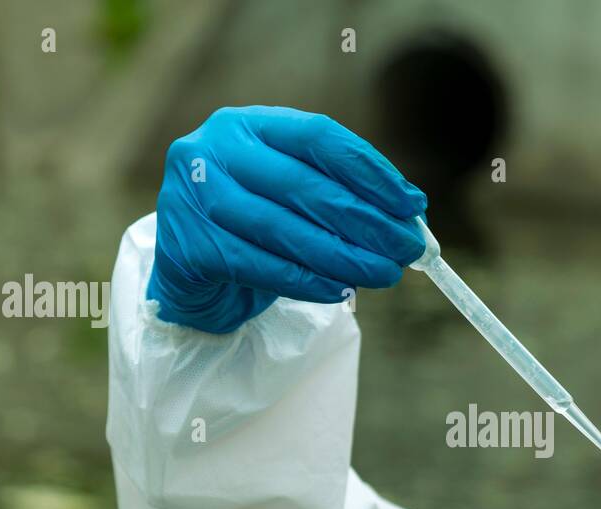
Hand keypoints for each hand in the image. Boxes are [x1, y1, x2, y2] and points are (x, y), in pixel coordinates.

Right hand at [148, 105, 427, 332]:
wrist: (188, 274)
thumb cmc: (251, 228)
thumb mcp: (290, 195)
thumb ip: (338, 192)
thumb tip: (410, 211)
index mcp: (245, 125)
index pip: (318, 136)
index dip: (370, 171)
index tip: (412, 204)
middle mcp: (212, 151)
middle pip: (305, 186)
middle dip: (366, 220)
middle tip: (408, 247)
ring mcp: (193, 199)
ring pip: (285, 230)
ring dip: (344, 256)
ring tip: (385, 274)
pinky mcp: (190, 248)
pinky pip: (263, 268)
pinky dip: (308, 282)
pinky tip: (343, 291)